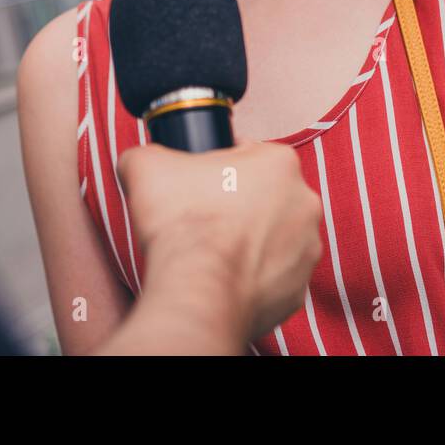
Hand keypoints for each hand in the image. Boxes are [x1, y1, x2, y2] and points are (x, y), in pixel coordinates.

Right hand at [116, 140, 322, 344]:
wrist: (196, 292)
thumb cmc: (182, 226)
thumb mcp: (146, 164)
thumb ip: (145, 152)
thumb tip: (138, 160)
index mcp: (279, 162)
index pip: (246, 154)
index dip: (216, 166)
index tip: (197, 184)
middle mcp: (305, 203)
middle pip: (264, 195)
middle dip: (237, 203)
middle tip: (203, 217)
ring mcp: (306, 250)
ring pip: (273, 236)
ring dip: (248, 240)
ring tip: (212, 250)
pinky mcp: (297, 290)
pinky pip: (272, 276)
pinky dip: (251, 277)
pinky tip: (224, 277)